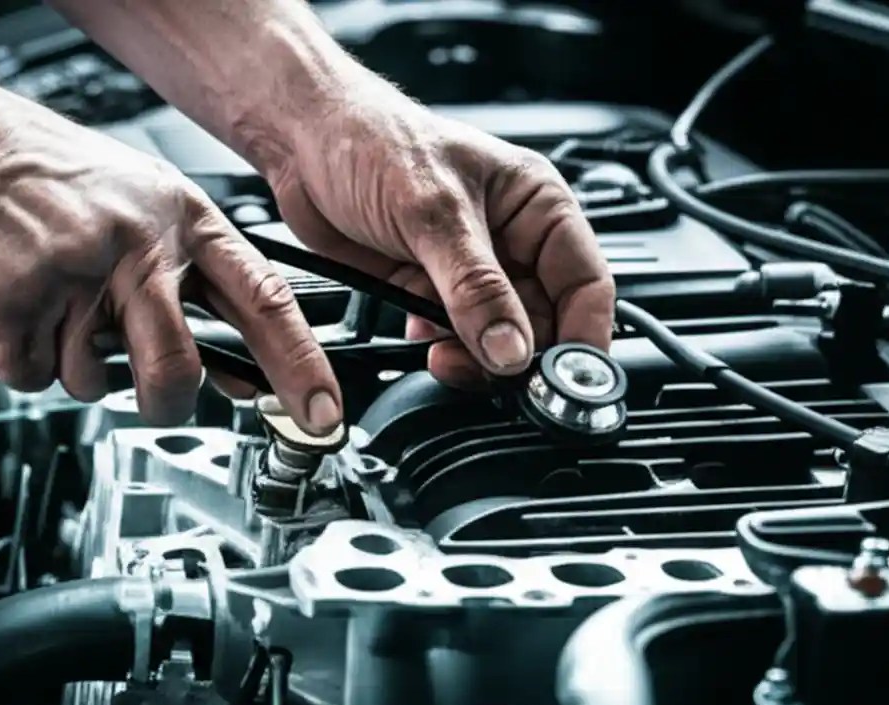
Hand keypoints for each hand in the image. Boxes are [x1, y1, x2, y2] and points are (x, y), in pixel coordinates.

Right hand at [0, 92, 341, 431]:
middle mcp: (137, 246)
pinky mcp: (14, 301)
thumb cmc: (50, 174)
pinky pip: (30, 376)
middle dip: (166, 403)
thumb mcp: (147, 203)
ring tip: (54, 303)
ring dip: (72, 363)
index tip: (323, 415)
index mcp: (183, 221)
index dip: (301, 366)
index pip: (264, 301)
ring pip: (92, 381)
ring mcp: (74, 274)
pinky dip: (20, 356)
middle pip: (177, 370)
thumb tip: (244, 373)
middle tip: (154, 397)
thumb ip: (196, 281)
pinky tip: (16, 304)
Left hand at [268, 87, 614, 386]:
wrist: (303, 142)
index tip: (563, 381)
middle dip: (519, 355)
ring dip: (474, 357)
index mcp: (536, 204)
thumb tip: (511, 348)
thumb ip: (475, 287)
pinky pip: (452, 338)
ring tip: (446, 356)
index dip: (582, 338)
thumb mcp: (433, 214)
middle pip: (543, 322)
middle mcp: (510, 239)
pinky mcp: (430, 288)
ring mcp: (470, 268)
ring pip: (497, 338)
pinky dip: (440, 349)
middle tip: (491, 375)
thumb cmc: (372, 140)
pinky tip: (418, 336)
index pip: (586, 284)